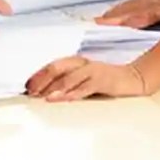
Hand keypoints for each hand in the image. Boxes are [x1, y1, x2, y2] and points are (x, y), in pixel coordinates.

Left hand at [25, 56, 148, 101]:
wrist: (132, 78)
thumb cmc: (106, 80)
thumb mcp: (85, 78)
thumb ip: (69, 81)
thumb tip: (47, 91)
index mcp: (77, 62)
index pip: (53, 65)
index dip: (39, 75)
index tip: (28, 86)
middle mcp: (82, 64)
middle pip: (57, 68)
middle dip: (42, 80)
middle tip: (31, 92)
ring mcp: (92, 71)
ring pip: (69, 78)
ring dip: (54, 88)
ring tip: (43, 96)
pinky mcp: (102, 80)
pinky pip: (84, 87)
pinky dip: (72, 93)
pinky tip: (63, 98)